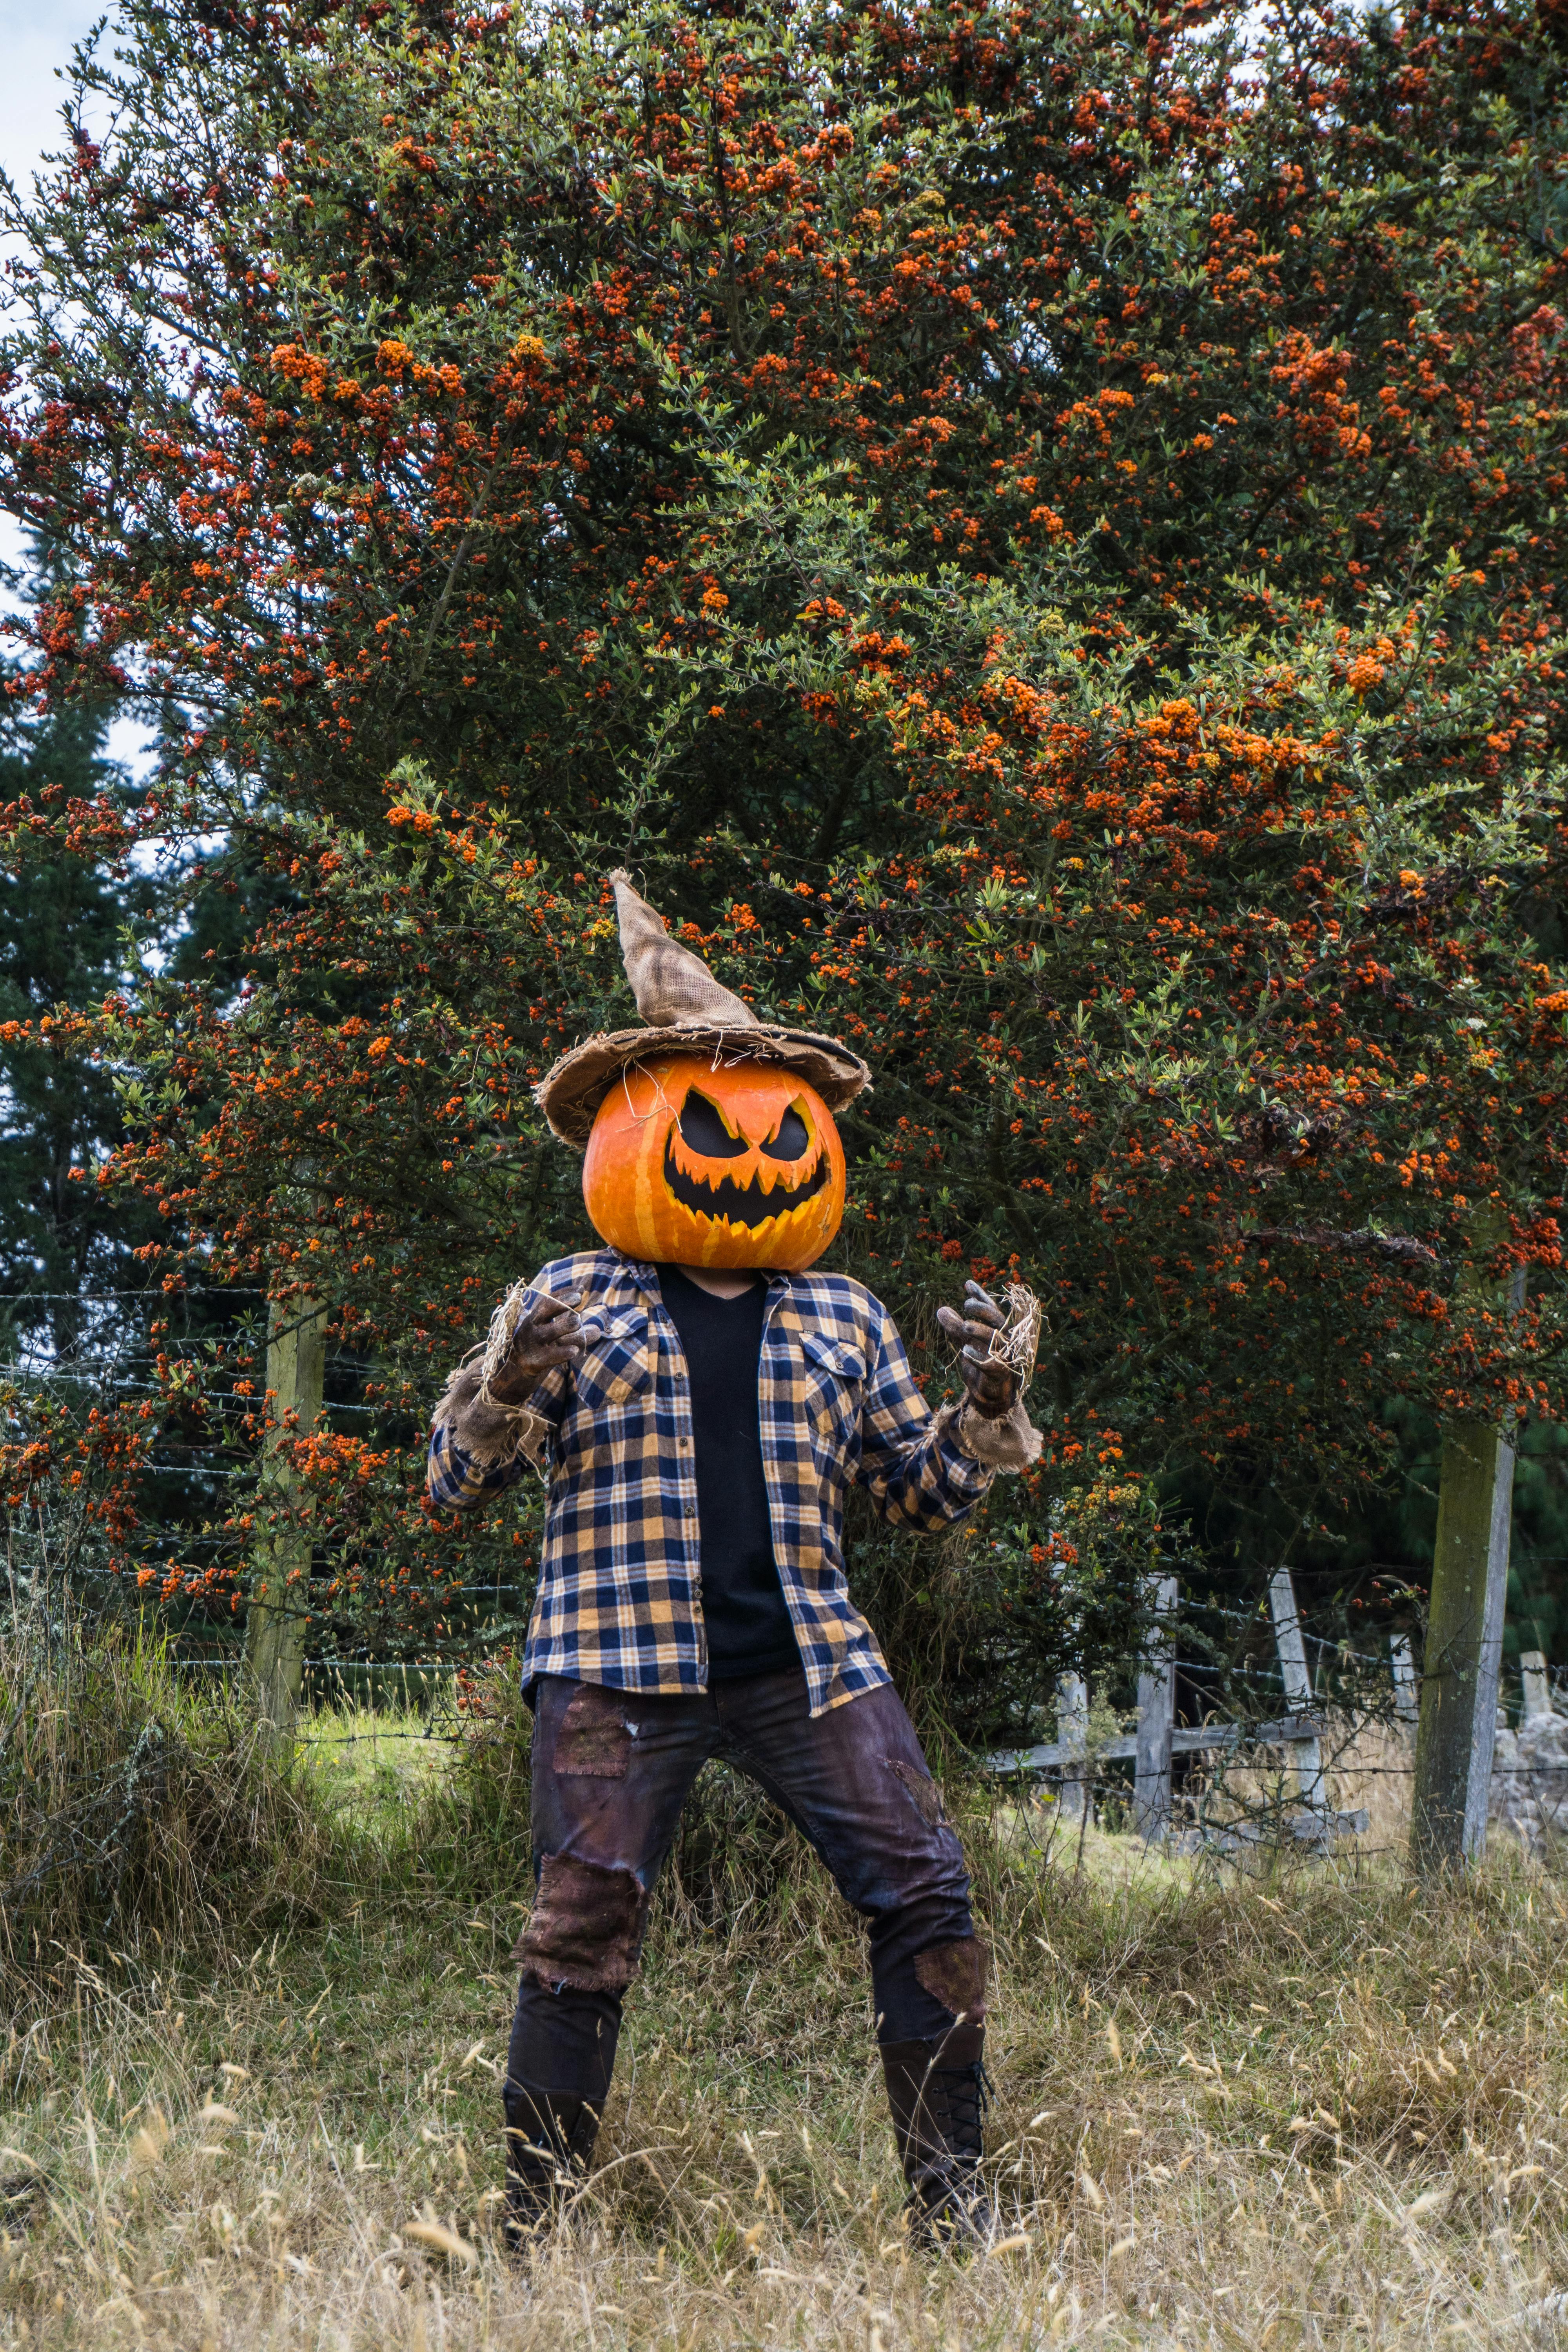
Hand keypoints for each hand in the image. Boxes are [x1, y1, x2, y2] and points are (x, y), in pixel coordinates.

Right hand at [485, 1292, 584, 1404]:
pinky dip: (562, 1353)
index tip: (580, 1290)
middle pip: (544, 1310)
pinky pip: (549, 1356)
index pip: (548, 1300)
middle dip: (561, 1303)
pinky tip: (575, 1351)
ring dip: (564, 1326)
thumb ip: (575, 1334)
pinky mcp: (534, 1361)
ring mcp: (532, 1344)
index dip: (564, 1293)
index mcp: (535, 1318)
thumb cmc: (541, 1348)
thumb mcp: (557, 1338)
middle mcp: (531, 1327)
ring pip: (548, 1332)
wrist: (518, 1370)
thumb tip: (597, 1330)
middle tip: (578, 1299)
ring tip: (578, 1322)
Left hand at [935, 1279, 1016, 1420]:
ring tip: (964, 1325)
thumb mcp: (966, 1343)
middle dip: (982, 1309)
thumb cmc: (980, 1365)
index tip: (967, 1284)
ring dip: (980, 1330)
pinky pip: (992, 1365)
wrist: (988, 1396)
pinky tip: (965, 1351)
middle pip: (998, 1320)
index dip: (981, 1296)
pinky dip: (978, 1357)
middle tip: (966, 1304)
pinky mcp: (1000, 1374)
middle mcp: (1004, 1341)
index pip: (991, 1309)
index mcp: (997, 1331)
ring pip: (996, 1339)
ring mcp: (1004, 1357)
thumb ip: (956, 1327)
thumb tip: (941, 1309)